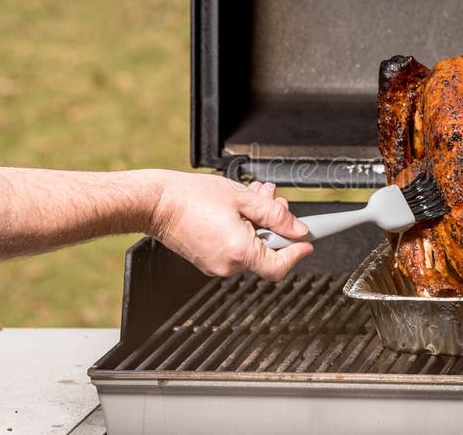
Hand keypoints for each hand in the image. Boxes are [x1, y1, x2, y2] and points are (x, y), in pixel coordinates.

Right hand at [148, 171, 312, 279]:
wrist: (155, 202)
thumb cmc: (191, 197)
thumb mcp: (244, 198)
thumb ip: (276, 215)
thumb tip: (297, 228)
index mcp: (240, 252)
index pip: (280, 266)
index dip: (297, 253)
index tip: (307, 242)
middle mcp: (228, 265)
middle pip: (266, 252)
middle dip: (276, 225)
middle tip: (277, 203)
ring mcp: (215, 265)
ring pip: (250, 247)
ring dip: (258, 223)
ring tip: (255, 197)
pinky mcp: (206, 260)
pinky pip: (234, 248)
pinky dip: (242, 229)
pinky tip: (239, 208)